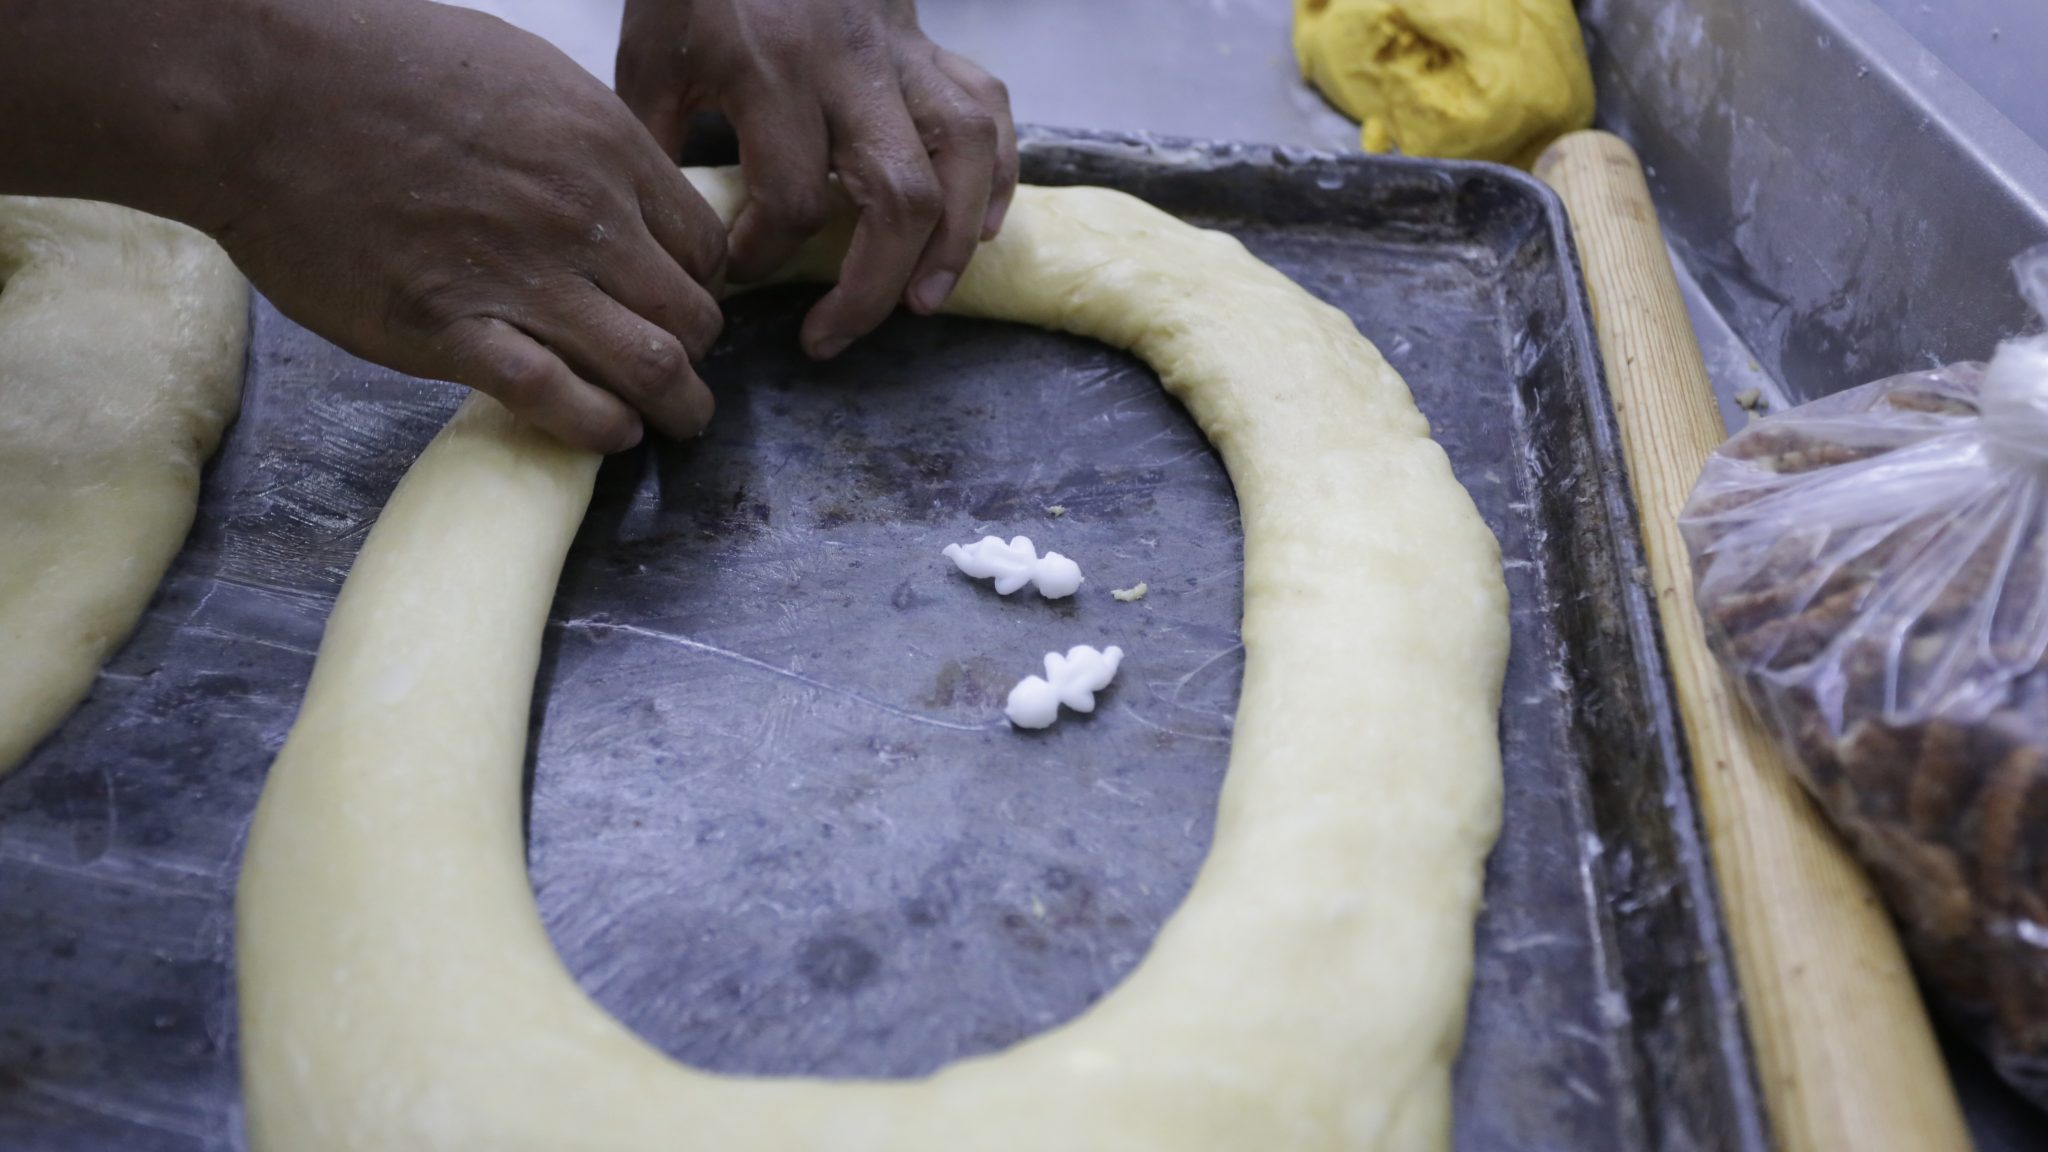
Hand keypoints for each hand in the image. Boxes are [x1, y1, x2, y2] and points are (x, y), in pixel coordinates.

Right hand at [215, 1, 728, 452]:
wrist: (259, 93)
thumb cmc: (373, 67)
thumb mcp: (517, 72)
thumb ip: (579, 137)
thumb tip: (613, 184)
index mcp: (601, 145)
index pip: (702, 245)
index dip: (701, 286)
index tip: (680, 303)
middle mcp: (579, 215)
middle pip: (691, 313)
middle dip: (699, 354)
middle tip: (682, 374)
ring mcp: (519, 276)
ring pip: (651, 366)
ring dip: (675, 407)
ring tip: (671, 423)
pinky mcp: (451, 332)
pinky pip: (561, 401)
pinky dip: (599, 428)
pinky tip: (606, 433)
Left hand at [616, 0, 1016, 359]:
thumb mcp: (652, 60)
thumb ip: (661, 148)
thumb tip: (677, 245)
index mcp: (771, 69)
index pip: (793, 197)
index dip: (766, 257)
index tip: (739, 273)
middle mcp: (851, 66)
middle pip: (899, 195)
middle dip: (872, 286)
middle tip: (832, 336)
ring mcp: (903, 52)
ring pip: (964, 156)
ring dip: (953, 243)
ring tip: (923, 302)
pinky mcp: (930, 43)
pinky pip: (989, 110)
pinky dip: (997, 175)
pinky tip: (979, 230)